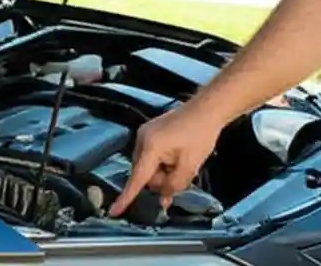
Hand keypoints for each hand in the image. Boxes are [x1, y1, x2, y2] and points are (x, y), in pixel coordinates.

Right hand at [107, 103, 222, 217]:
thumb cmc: (201, 134)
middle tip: (182, 171)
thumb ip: (174, 185)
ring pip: (149, 167)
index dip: (126, 197)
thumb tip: (163, 199)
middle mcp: (142, 139)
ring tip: (182, 160)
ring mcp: (144, 134)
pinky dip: (163, 162)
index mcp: (151, 146)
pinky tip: (177, 156)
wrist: (207, 109)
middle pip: (145, 174)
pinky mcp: (150, 133)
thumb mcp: (190, 165)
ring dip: (164, 171)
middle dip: (162, 179)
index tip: (113, 212)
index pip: (137, 178)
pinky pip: (151, 157)